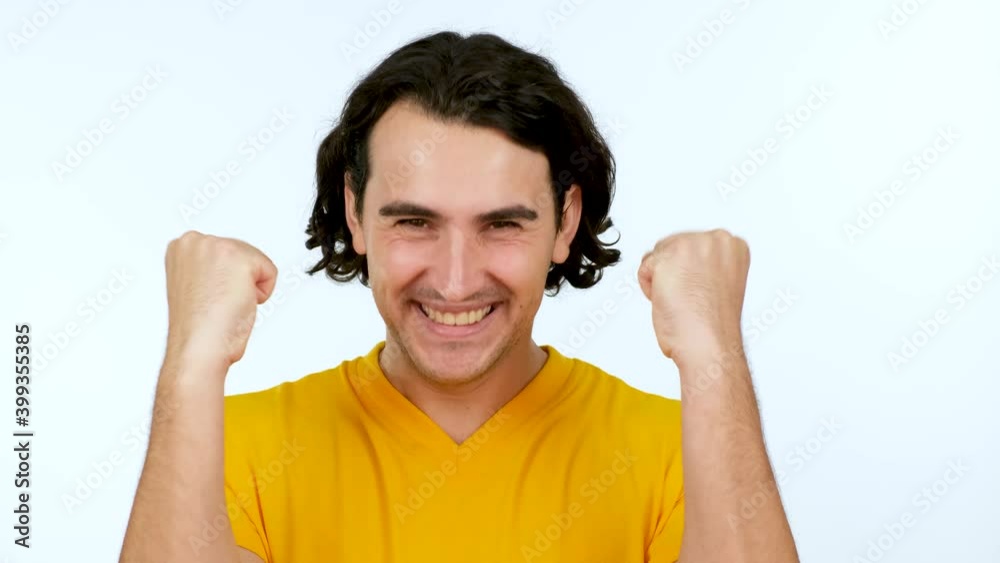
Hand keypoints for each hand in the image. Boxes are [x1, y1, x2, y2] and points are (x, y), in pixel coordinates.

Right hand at [163, 231, 277, 372]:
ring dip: (249, 286)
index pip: (225, 252)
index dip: (226, 280)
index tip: (210, 295)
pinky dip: (262, 292)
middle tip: (219, 302)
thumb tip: (225, 269)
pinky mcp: (238, 257)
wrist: (199, 347)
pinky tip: (239, 303)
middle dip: (238, 281)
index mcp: (181, 247)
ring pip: (256, 261)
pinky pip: (270, 272)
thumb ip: (208, 268)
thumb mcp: (196, 285)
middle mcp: (195, 241)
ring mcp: (215, 246)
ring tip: (226, 303)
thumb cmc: (198, 327)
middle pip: (243, 252)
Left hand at [637, 229, 749, 367]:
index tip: (698, 287)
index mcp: (732, 245)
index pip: (694, 244)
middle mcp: (714, 240)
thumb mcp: (721, 281)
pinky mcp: (666, 258)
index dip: (690, 271)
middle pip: (674, 246)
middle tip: (688, 297)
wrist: (709, 345)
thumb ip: (708, 264)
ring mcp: (691, 246)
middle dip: (674, 272)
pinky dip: (649, 288)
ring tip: (681, 300)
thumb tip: (689, 262)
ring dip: (662, 279)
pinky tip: (669, 301)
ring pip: (658, 255)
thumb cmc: (714, 325)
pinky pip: (645, 269)